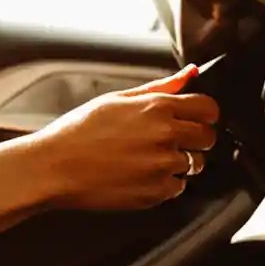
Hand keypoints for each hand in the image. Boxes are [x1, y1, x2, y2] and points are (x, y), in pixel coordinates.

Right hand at [28, 65, 219, 210]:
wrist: (55, 167)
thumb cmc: (79, 131)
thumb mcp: (119, 98)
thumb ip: (161, 86)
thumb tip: (191, 72)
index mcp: (158, 107)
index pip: (209, 108)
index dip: (204, 114)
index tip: (195, 119)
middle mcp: (166, 135)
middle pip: (209, 138)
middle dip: (195, 138)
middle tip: (171, 140)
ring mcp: (163, 166)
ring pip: (195, 164)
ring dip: (179, 162)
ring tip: (147, 158)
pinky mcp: (156, 192)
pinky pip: (178, 188)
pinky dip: (165, 183)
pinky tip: (140, 174)